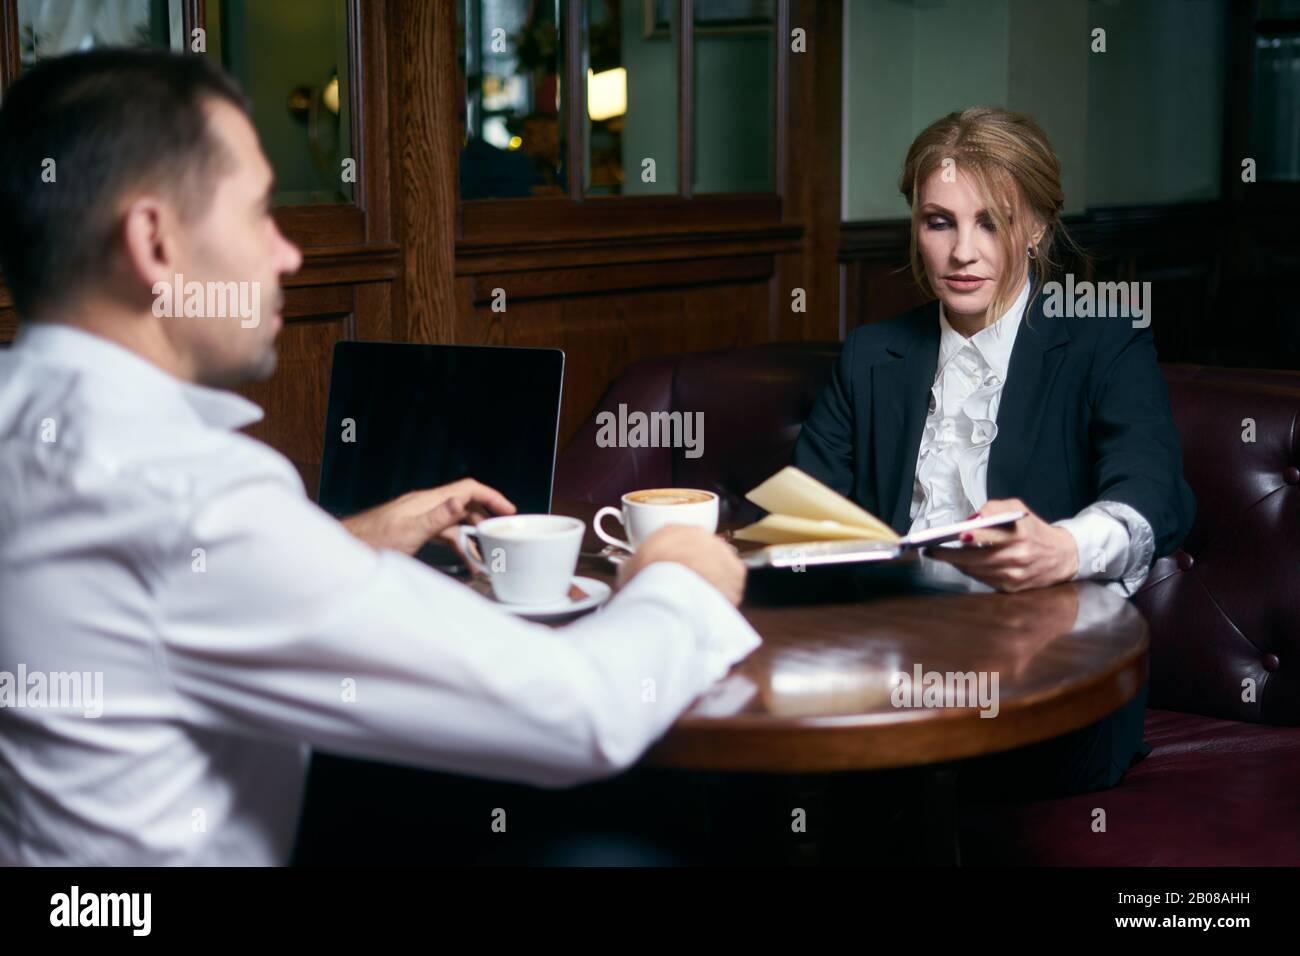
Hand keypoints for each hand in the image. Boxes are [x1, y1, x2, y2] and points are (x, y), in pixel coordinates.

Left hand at [341, 479, 515, 556]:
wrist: (348, 549)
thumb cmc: (372, 541)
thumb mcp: (409, 532)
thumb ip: (436, 518)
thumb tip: (458, 501)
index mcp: (427, 501)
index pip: (467, 489)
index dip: (491, 496)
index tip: (508, 510)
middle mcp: (426, 505)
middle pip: (465, 504)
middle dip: (486, 518)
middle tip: (503, 534)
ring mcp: (420, 517)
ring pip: (455, 521)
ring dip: (472, 536)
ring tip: (486, 555)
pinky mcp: (415, 529)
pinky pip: (444, 533)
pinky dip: (457, 544)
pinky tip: (464, 559)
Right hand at [615, 525, 746, 606]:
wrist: (670, 590)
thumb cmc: (647, 578)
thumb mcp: (628, 571)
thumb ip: (631, 566)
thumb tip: (627, 570)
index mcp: (672, 530)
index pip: (676, 541)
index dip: (674, 559)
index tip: (670, 573)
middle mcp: (699, 535)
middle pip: (700, 551)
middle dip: (694, 567)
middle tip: (684, 587)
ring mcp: (720, 551)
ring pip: (718, 564)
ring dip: (712, 578)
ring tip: (699, 599)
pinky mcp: (736, 570)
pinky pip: (733, 581)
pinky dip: (726, 591)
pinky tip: (713, 603)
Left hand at [925, 497, 1077, 592]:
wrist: (1062, 557)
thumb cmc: (1035, 530)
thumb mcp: (1018, 509)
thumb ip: (993, 508)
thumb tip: (970, 519)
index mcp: (1020, 534)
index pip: (991, 534)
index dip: (973, 535)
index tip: (956, 534)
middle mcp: (1017, 557)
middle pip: (976, 558)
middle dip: (949, 554)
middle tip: (931, 549)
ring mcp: (1014, 575)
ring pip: (975, 570)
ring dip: (955, 563)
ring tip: (939, 554)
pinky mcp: (1011, 588)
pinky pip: (982, 579)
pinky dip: (969, 570)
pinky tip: (959, 563)